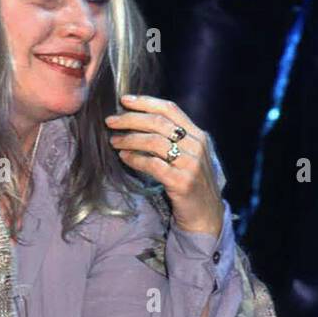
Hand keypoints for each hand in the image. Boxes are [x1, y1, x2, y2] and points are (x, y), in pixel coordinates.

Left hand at [105, 95, 223, 238]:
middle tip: (111, 121)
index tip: (124, 100)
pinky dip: (135, 159)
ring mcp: (191, 164)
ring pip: (154, 142)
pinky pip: (153, 165)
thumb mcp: (188, 156)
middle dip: (131, 119)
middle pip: (159, 123)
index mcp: (198, 135)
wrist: (206, 216)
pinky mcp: (182, 182)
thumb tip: (139, 123)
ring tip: (114, 141)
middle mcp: (197, 146)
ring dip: (129, 139)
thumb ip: (173, 140)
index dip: (146, 102)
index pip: (170, 109)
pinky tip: (124, 157)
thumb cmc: (192, 185)